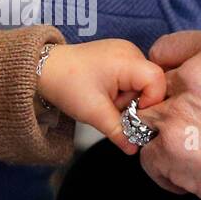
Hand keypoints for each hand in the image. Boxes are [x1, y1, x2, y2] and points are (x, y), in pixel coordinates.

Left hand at [37, 40, 166, 155]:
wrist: (43, 69)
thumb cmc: (67, 84)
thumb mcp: (94, 113)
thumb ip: (119, 131)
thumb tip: (134, 148)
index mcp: (127, 60)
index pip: (157, 82)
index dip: (150, 103)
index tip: (132, 115)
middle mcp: (130, 51)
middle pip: (152, 83)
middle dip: (137, 103)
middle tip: (115, 110)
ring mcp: (124, 52)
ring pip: (142, 83)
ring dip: (128, 99)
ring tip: (106, 102)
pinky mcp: (118, 57)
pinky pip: (132, 78)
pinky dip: (123, 91)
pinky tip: (106, 95)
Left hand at [134, 27, 200, 199]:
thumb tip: (180, 77)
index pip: (164, 51)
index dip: (171, 78)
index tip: (181, 97)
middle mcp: (197, 71)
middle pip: (154, 89)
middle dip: (170, 112)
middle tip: (200, 134)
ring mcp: (179, 109)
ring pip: (143, 121)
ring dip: (164, 141)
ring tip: (198, 156)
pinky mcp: (169, 146)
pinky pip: (148, 157)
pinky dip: (167, 173)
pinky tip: (198, 176)